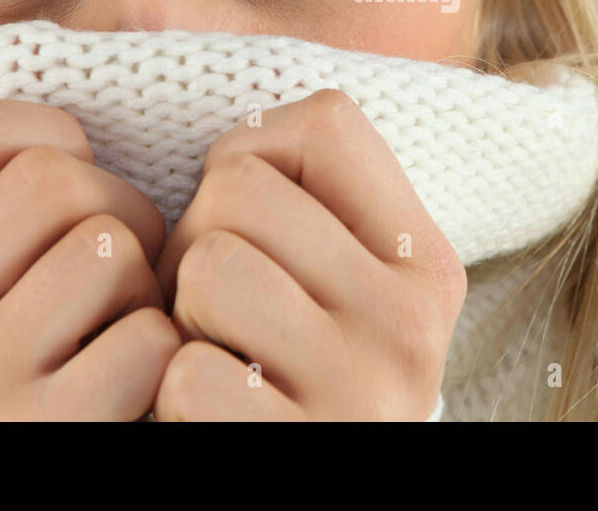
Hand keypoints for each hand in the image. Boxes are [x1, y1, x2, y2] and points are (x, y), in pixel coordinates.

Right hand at [0, 95, 180, 419]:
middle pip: (54, 176)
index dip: (44, 132)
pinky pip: (151, 336)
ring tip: (121, 327)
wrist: (30, 480)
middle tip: (123, 267)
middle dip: (120, 210)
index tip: (70, 178)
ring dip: (145, 286)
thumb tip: (74, 109)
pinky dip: (166, 356)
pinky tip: (134, 389)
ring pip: (110, 245)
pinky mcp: (38, 438)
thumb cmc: (23, 373)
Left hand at [151, 89, 467, 419]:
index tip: (250, 218)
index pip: (325, 121)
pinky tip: (212, 414)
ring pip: (208, 265)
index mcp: (426, 265)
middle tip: (218, 304)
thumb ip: (321, 216)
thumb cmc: (306, 379)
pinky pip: (184, 372)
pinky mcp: (299, 451)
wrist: (325, 483)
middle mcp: (409, 322)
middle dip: (198, 236)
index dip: (252, 152)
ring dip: (182, 314)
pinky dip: (171, 395)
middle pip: (238, 187)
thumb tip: (243, 134)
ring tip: (217, 351)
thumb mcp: (354, 296)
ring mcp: (359, 392)